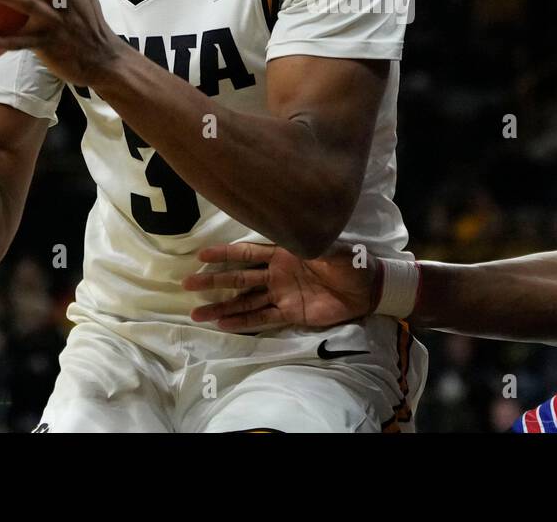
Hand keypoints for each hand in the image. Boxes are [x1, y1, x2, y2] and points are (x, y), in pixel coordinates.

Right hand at [182, 242, 378, 332]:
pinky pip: (262, 318)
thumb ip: (305, 242)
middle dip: (214, 281)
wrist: (368, 288)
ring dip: (223, 307)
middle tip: (187, 286)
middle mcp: (277, 273)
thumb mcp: (328, 247)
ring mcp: (281, 294)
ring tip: (197, 313)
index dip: (224, 254)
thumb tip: (287, 232)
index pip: (247, 253)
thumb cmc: (349, 261)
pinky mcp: (290, 313)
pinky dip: (243, 322)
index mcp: (284, 252)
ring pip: (245, 300)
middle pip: (238, 277)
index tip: (200, 256)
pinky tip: (224, 325)